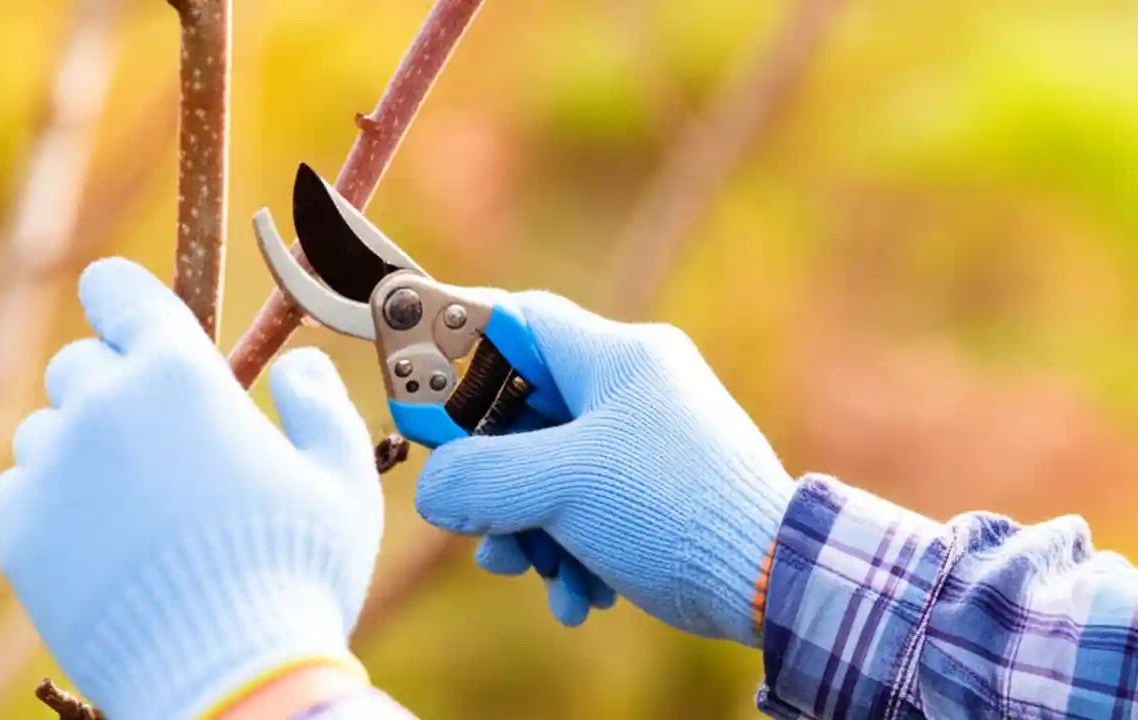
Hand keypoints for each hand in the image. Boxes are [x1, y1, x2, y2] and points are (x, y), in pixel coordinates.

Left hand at [0, 259, 381, 717]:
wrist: (231, 676)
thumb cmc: (297, 569)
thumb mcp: (342, 477)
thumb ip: (319, 404)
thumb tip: (298, 366)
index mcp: (177, 373)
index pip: (117, 290)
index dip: (122, 298)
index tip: (128, 314)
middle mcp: (101, 405)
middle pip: (81, 363)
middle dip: (118, 386)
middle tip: (163, 440)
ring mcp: (51, 469)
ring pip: (48, 428)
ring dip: (84, 446)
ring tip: (139, 504)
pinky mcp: (19, 533)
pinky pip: (18, 489)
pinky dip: (51, 501)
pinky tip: (102, 538)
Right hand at [415, 292, 793, 645]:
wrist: (775, 581)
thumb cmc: (676, 510)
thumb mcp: (562, 487)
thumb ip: (480, 478)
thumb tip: (433, 488)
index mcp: (618, 357)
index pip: (517, 321)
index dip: (457, 349)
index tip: (418, 390)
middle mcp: (634, 388)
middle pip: (524, 410)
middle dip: (492, 475)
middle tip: (469, 513)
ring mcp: (647, 439)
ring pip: (550, 467)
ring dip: (526, 524)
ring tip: (530, 570)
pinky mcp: (657, 489)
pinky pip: (586, 504)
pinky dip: (568, 546)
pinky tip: (577, 594)